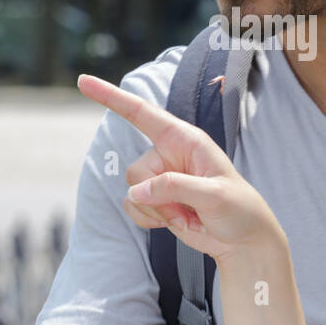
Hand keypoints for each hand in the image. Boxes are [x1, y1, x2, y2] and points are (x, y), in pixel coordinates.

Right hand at [77, 73, 286, 262]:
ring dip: (157, 211)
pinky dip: (150, 220)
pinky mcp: (155, 201)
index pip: (142, 114)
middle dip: (156, 196)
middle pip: (135, 171)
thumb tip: (136, 191)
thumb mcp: (214, 195)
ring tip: (187, 215)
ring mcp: (160, 179)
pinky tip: (177, 222)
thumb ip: (175, 187)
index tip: (83, 82)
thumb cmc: (238, 209)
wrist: (242, 242)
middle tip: (189, 208)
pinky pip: (132, 208)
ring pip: (132, 193)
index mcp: (185, 139)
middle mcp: (169, 154)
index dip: (111, 97)